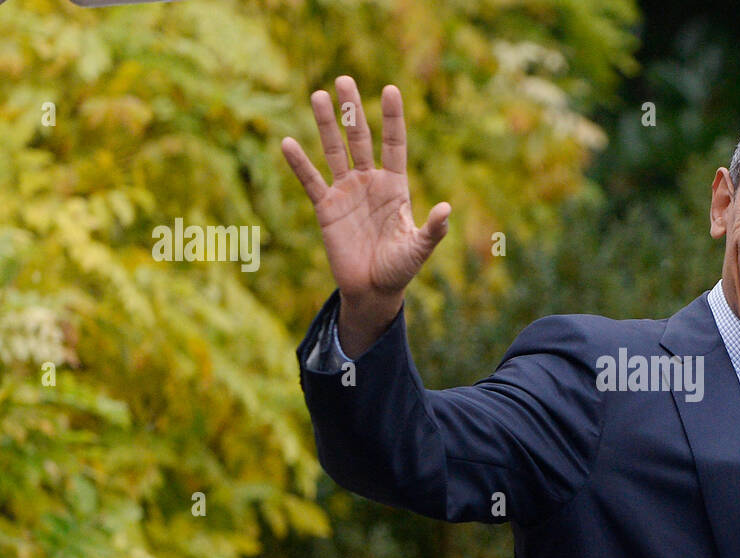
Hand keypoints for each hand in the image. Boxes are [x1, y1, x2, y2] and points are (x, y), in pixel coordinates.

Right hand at [281, 75, 450, 355]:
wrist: (373, 290)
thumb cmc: (400, 268)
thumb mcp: (419, 248)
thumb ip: (433, 229)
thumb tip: (446, 209)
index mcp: (395, 186)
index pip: (395, 144)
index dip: (392, 118)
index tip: (391, 89)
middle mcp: (370, 182)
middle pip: (360, 138)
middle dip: (352, 110)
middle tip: (344, 80)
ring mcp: (346, 192)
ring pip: (334, 151)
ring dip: (326, 125)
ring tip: (318, 95)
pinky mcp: (326, 208)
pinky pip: (311, 181)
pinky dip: (299, 164)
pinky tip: (287, 143)